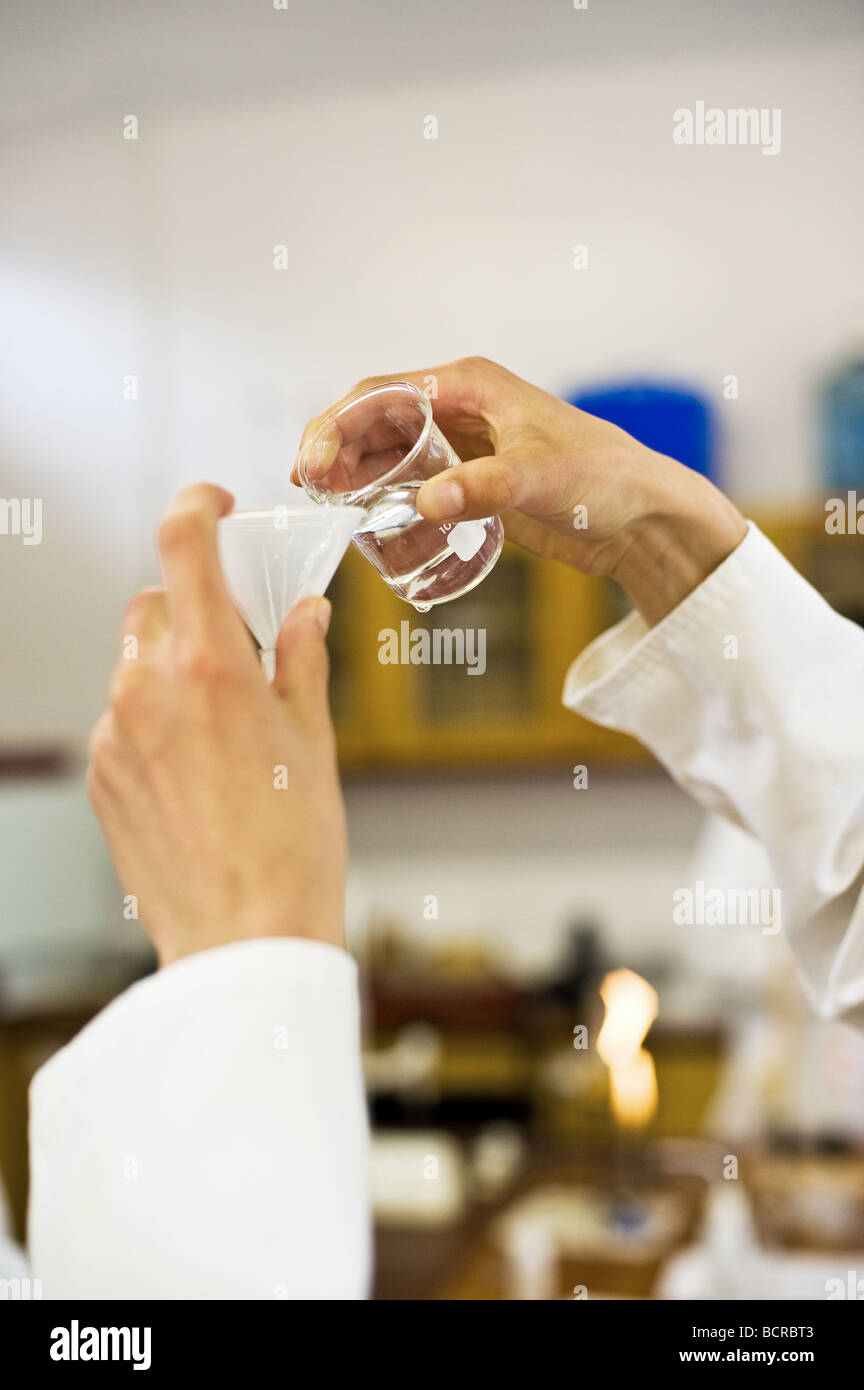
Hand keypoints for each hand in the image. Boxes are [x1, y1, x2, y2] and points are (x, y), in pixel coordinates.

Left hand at [87, 484, 346, 966]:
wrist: (244, 939)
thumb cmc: (294, 846)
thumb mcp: (313, 739)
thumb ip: (301, 660)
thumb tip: (305, 611)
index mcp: (211, 667)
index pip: (184, 543)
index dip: (199, 505)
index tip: (218, 505)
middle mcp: (149, 689)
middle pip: (152, 602)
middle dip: (192, 608)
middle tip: (239, 647)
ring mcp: (115, 734)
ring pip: (133, 664)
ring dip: (172, 668)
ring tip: (223, 730)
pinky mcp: (101, 776)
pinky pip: (120, 719)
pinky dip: (152, 720)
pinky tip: (197, 771)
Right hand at [295, 357, 746, 624]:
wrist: (642, 517)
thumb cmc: (605, 478)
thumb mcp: (543, 478)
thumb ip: (483, 488)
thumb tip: (428, 502)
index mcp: (470, 385)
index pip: (382, 393)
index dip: (337, 423)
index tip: (313, 461)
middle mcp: (460, 408)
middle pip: (376, 422)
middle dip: (338, 451)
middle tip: (309, 489)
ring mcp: (464, 446)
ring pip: (390, 454)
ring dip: (358, 476)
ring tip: (330, 506)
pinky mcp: (473, 482)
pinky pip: (414, 485)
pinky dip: (389, 500)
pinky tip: (372, 522)